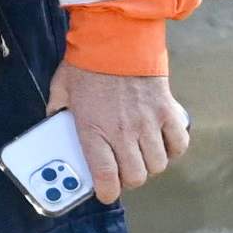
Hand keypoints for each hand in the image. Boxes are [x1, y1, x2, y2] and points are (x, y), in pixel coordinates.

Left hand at [52, 62, 189, 201]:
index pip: (105, 176)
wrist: (116, 39)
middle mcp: (123, 132)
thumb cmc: (87, 64)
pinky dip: (173, 149)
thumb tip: (53, 123)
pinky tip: (163, 144)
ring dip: (150, 165)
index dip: (106, 192)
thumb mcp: (61, 89)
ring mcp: (148, 123)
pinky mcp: (168, 112)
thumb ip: (57, 111)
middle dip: (129, 180)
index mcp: (94, 129)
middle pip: (136, 176)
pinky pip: (179, 144)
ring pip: (158, 164)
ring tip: (141, 156)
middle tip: (124, 172)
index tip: (105, 193)